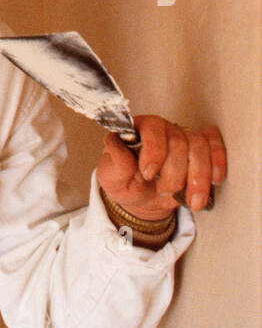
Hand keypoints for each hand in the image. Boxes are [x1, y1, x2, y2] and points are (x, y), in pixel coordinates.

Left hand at [96, 115, 225, 217]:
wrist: (141, 199)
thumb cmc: (126, 182)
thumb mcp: (111, 177)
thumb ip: (114, 161)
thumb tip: (115, 143)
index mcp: (138, 129)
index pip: (152, 127)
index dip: (154, 150)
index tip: (148, 174)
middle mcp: (163, 129)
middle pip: (179, 141)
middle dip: (174, 173)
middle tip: (163, 191)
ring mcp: (182, 137)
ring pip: (199, 146)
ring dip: (198, 177)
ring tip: (191, 200)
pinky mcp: (198, 150)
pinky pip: (214, 145)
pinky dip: (217, 162)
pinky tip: (215, 180)